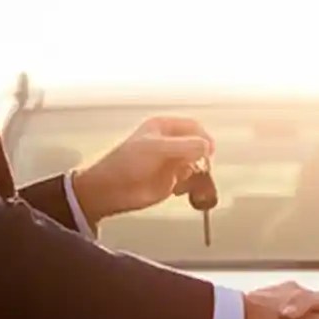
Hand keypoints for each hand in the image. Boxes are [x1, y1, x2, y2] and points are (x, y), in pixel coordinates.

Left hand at [71, 116, 212, 224]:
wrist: (111, 190)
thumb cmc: (129, 164)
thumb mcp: (158, 148)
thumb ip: (185, 145)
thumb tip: (207, 147)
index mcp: (165, 127)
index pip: (194, 127)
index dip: (203, 138)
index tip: (207, 152)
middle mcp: (170, 143)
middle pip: (198, 147)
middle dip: (201, 158)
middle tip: (199, 168)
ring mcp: (171, 162)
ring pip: (197, 165)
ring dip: (197, 174)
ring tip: (185, 181)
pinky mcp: (171, 180)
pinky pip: (190, 181)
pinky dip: (191, 186)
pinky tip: (178, 190)